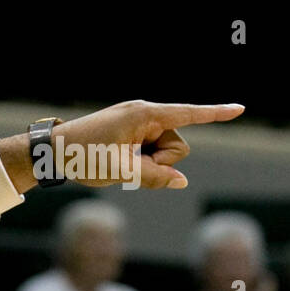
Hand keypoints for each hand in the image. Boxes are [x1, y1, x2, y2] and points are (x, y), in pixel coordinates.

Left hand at [0, 100, 243, 192]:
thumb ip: (154, 176)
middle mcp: (144, 114)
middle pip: (176, 146)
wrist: (51, 151)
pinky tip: (117, 161)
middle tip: (126, 166)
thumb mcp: (120, 171)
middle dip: (160, 162)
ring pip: (163, 153)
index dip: (215, 114)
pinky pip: (148, 152)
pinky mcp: (130, 132)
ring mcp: (136, 123)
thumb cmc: (82, 157)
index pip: (188, 114)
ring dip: (146, 164)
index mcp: (144, 115)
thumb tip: (180, 181)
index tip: (240, 109)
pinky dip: (138, 162)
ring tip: (117, 163)